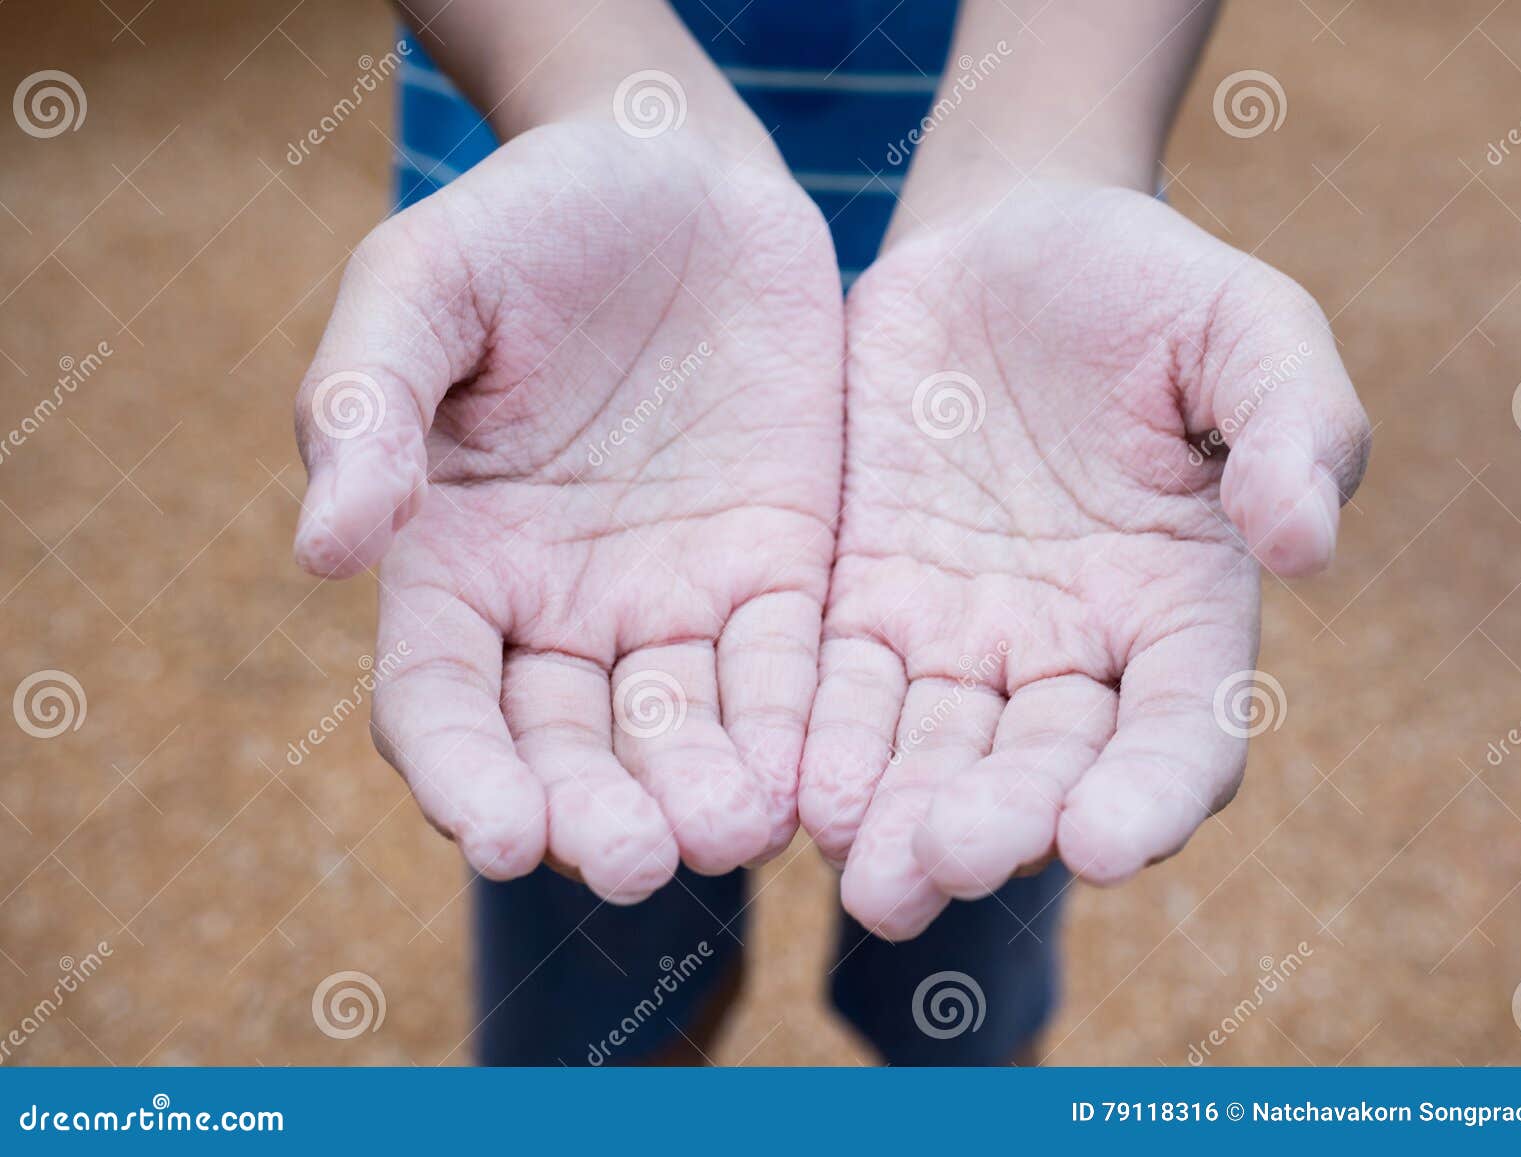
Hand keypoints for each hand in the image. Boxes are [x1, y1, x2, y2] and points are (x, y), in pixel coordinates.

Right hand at [292, 123, 841, 900]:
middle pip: (566, 748)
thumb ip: (364, 407)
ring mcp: (672, 597)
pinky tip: (817, 782)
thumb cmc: (526, 218)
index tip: (495, 835)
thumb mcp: (422, 283)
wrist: (677, 172)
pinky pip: (785, 669)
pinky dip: (797, 729)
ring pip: (682, 729)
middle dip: (595, 814)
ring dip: (703, 794)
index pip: (439, 701)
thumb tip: (323, 554)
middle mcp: (558, 608)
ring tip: (734, 837)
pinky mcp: (776, 570)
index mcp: (451, 560)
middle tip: (633, 865)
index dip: (461, 773)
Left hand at [799, 185, 1369, 938]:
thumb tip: (1307, 546)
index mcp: (1180, 605)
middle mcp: (1071, 651)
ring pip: (934, 757)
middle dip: (1001, 824)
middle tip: (947, 864)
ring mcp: (961, 636)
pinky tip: (793, 794)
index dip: (1152, 794)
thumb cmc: (1146, 283)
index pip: (1181, 731)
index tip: (1108, 844)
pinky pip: (841, 691)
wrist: (1002, 240)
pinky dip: (823, 747)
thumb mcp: (1246, 325)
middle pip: (1042, 769)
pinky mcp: (864, 604)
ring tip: (872, 884)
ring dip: (902, 825)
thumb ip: (1293, 424)